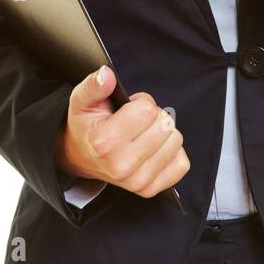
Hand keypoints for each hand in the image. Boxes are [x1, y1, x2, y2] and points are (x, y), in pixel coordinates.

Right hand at [55, 65, 189, 198]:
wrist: (81, 158)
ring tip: (142, 134)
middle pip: (164, 124)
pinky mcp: (151, 189)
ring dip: (162, 133)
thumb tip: (107, 73)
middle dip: (152, 116)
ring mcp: (137, 181)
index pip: (147, 109)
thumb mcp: (82, 101)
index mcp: (104, 142)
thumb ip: (94, 85)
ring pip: (175, 140)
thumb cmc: (87, 126)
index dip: (140, 102)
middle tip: (135, 122)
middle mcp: (121, 165)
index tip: (127, 108)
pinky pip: (182, 163)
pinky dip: (172, 152)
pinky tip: (154, 149)